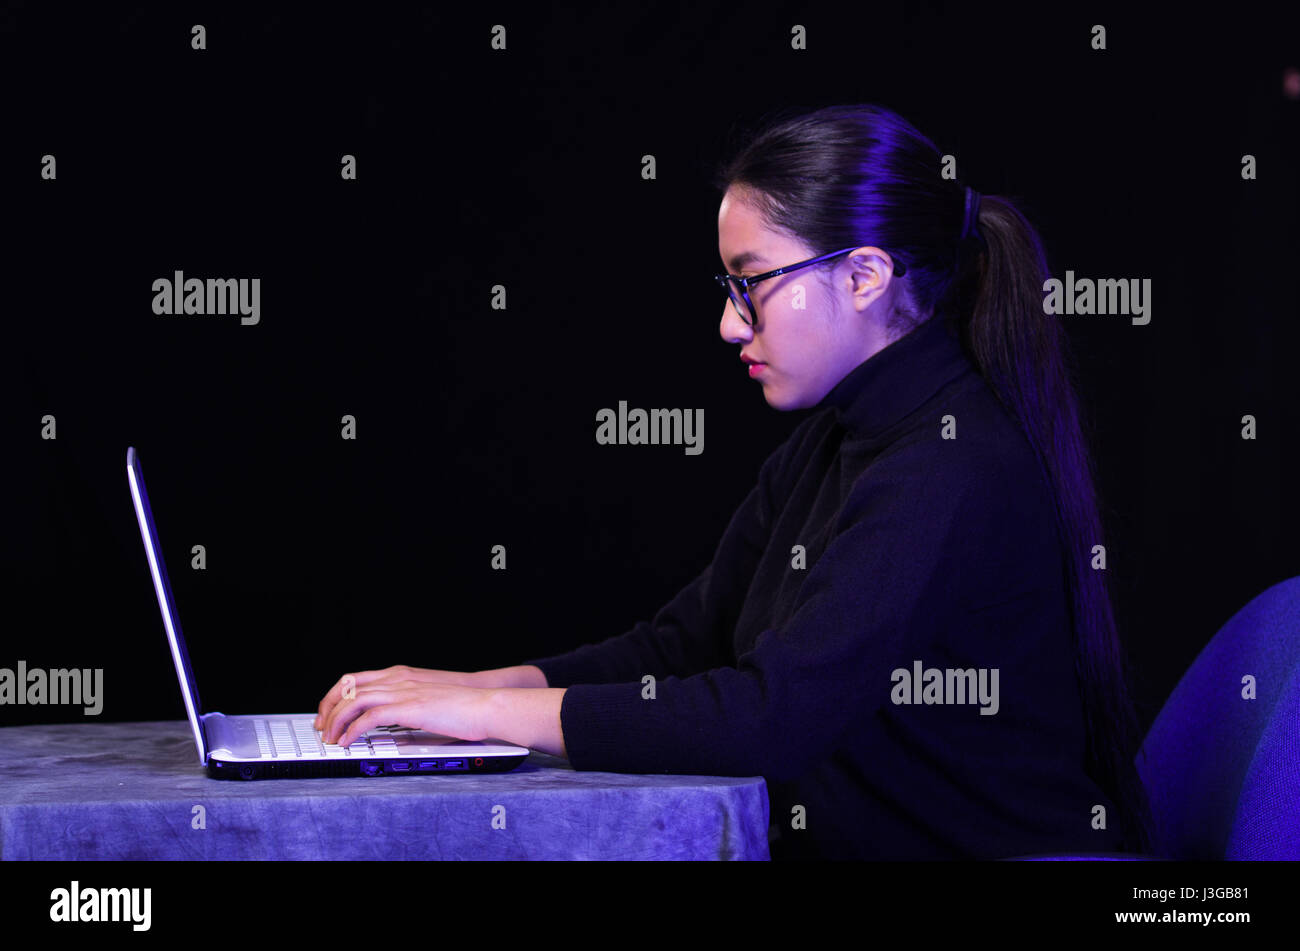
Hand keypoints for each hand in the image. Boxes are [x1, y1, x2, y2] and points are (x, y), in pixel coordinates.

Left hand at [317, 673, 495, 747]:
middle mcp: (398, 679)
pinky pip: (369, 718)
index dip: (335, 695)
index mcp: (401, 674)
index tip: (327, 712)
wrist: (485, 704)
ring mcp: (403, 691)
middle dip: (328, 708)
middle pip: (348, 688)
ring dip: (336, 721)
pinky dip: (353, 731)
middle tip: (321, 727)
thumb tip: (390, 721)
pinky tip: (348, 742)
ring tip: (330, 738)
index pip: (355, 678)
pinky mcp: (409, 708)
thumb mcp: (428, 698)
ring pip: (354, 701)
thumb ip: (406, 703)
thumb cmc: (463, 705)